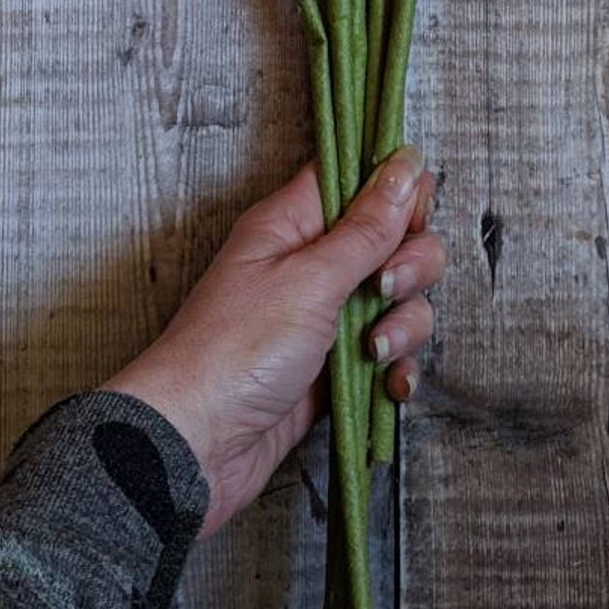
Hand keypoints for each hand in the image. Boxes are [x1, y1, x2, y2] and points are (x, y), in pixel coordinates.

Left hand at [104, 145, 444, 536]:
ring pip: (397, 299)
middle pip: (393, 239)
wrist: (198, 444)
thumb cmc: (235, 350)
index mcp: (294, 223)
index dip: (396, 190)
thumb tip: (405, 164)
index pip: (359, 179)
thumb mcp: (310, 278)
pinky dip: (397, 368)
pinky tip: (388, 385)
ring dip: (404, 324)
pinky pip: (389, 353)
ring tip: (373, 351)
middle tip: (384, 290)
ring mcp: (325, 316)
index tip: (411, 218)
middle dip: (409, 265)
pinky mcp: (335, 367)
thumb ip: (367, 226)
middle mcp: (312, 263)